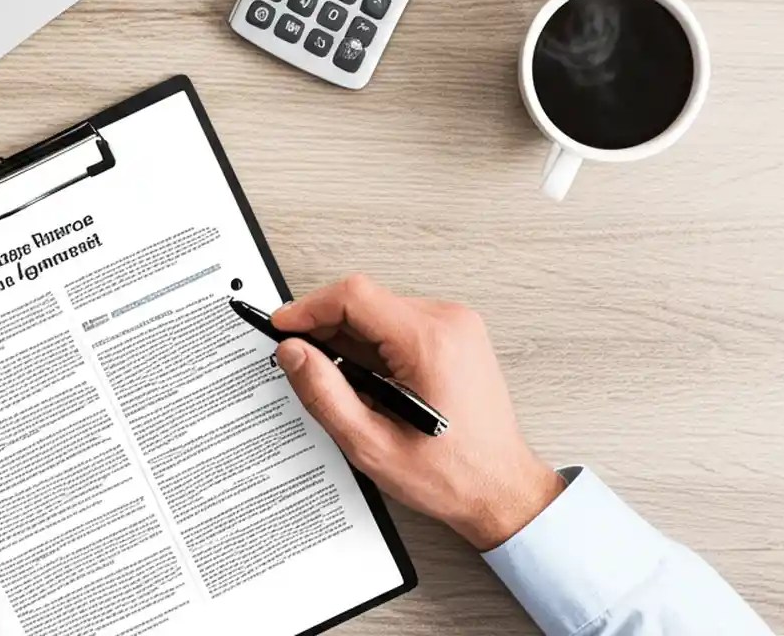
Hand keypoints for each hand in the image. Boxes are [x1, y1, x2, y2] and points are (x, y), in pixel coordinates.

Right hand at [272, 275, 566, 550]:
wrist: (502, 488)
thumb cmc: (453, 474)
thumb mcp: (371, 444)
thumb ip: (324, 393)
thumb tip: (292, 353)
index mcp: (431, 342)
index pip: (354, 296)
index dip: (308, 308)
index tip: (281, 326)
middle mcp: (449, 323)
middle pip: (364, 301)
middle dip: (326, 331)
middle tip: (306, 367)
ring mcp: (456, 326)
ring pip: (378, 312)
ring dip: (351, 342)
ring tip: (350, 390)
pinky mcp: (455, 335)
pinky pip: (398, 323)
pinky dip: (373, 347)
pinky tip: (372, 385)